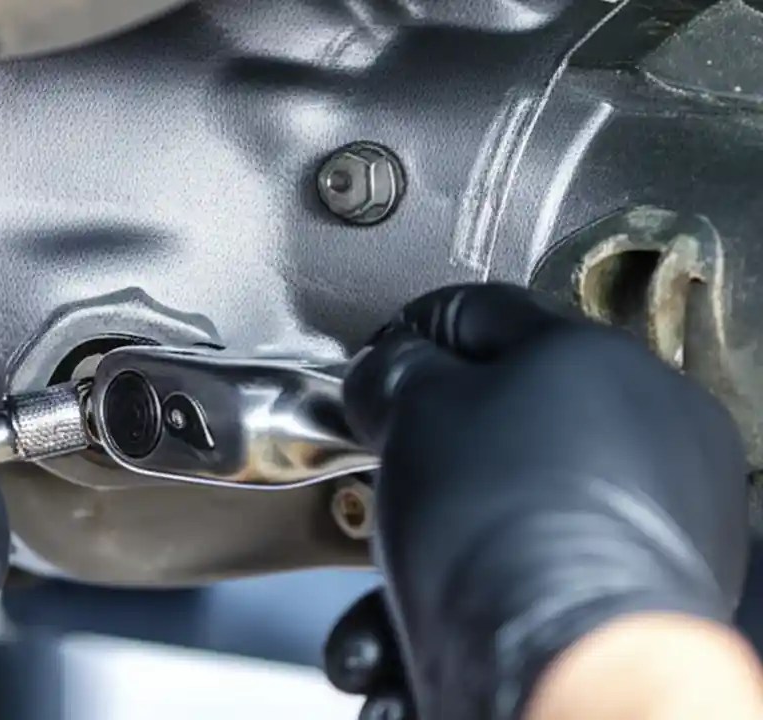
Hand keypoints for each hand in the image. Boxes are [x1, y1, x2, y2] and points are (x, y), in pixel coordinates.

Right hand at [344, 284, 748, 718]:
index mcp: (598, 364)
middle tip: (373, 473)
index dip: (412, 331)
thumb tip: (384, 371)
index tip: (373, 361)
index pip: (485, 315)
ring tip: (374, 597)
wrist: (563, 665)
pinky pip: (516, 584)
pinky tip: (390, 648)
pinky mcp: (621, 601)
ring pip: (494, 519)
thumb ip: (395, 372)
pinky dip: (450, 613)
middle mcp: (638, 439)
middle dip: (413, 463)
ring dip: (414, 558)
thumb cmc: (505, 526)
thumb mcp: (416, 409)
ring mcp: (639, 525)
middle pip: (493, 426)